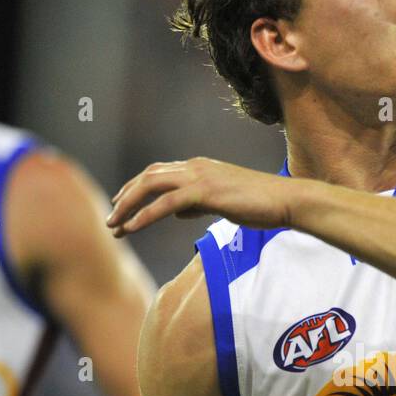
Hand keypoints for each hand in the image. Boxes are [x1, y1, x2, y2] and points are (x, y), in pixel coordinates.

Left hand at [106, 157, 291, 236]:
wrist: (284, 200)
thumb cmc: (259, 204)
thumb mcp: (222, 203)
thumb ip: (196, 204)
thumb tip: (175, 212)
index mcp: (198, 167)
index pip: (158, 173)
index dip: (136, 188)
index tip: (121, 205)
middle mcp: (194, 167)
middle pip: (148, 177)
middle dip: (125, 197)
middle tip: (111, 218)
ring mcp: (199, 177)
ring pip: (151, 187)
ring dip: (128, 206)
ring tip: (114, 225)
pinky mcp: (205, 192)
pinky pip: (165, 204)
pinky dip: (145, 216)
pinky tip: (132, 228)